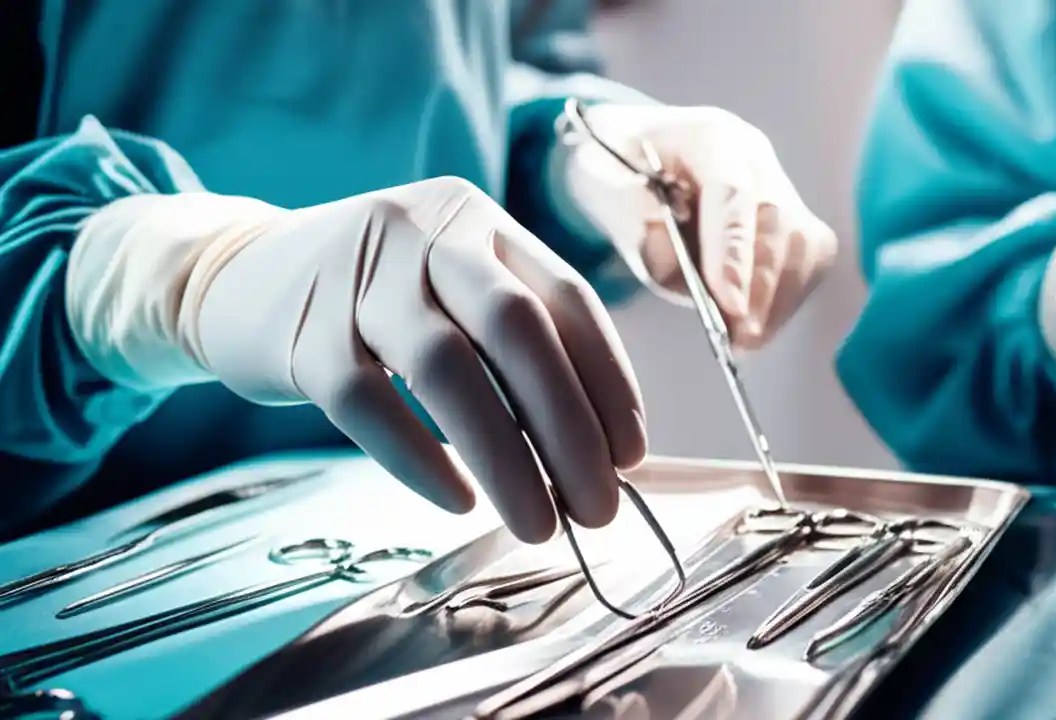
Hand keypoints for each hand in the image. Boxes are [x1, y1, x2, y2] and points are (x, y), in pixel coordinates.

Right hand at [73, 179, 646, 541]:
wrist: (234, 273)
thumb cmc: (370, 296)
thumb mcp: (447, 282)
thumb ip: (513, 339)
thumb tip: (591, 445)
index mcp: (475, 221)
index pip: (566, 296)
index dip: (610, 379)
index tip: (631, 453)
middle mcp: (423, 233)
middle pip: (516, 328)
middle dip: (569, 426)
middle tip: (598, 505)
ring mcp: (356, 278)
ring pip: (446, 369)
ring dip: (506, 457)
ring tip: (540, 521)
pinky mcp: (301, 334)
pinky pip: (369, 404)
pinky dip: (421, 461)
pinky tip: (458, 500)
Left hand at [556, 104, 836, 349]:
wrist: (630, 158)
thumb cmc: (613, 171)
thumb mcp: (601, 188)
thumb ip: (635, 224)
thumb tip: (678, 267)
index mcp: (708, 136)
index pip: (733, 193)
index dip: (734, 252)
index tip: (730, 305)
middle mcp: (754, 156)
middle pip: (778, 220)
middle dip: (761, 286)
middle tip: (739, 338)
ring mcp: (778, 184)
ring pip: (804, 242)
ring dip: (779, 298)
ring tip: (746, 339)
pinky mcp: (790, 217)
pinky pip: (808, 259)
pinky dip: (786, 297)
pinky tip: (757, 324)